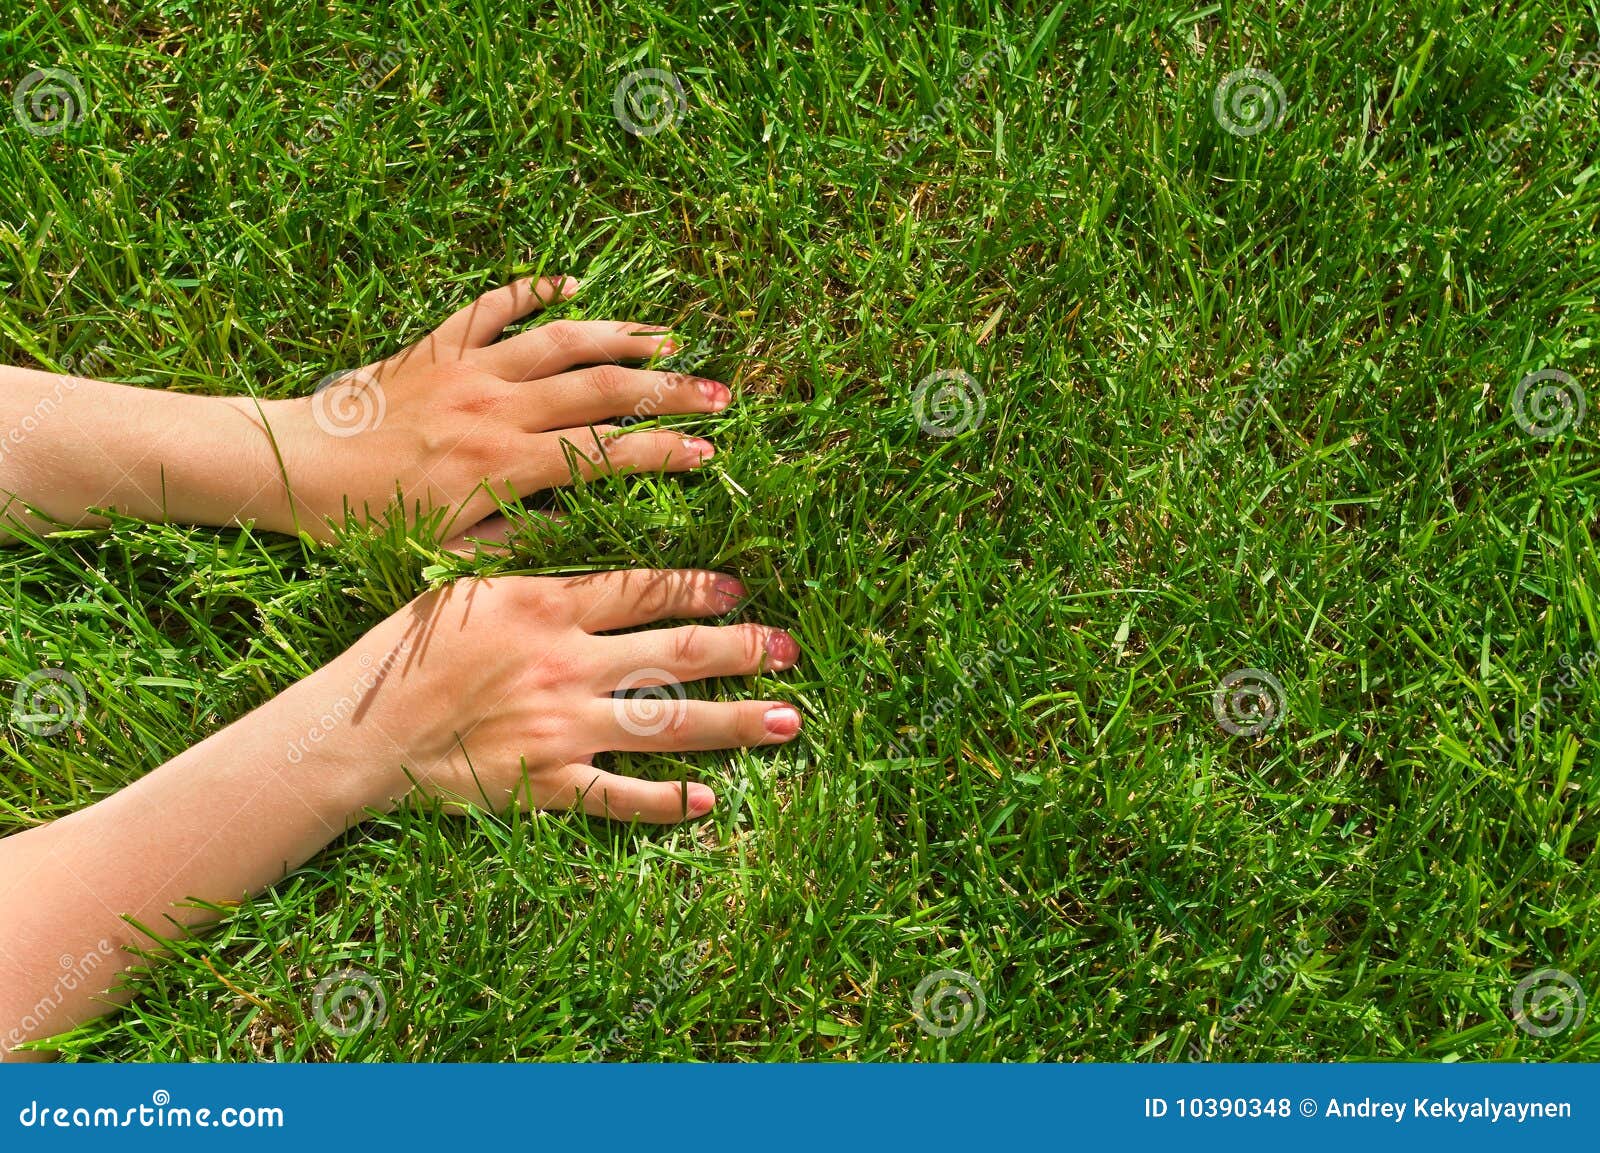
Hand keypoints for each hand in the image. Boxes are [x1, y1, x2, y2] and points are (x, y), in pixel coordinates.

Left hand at [263, 276, 729, 539]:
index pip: (605, 453)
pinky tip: (574, 288)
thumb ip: (515, 539)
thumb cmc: (362, 519)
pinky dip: (537, 292)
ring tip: (669, 339)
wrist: (287, 463)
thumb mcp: (443, 549)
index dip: (662, 451)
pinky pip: (496, 306)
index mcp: (504, 464)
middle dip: (669, 390)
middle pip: (603, 388)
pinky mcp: (438, 344)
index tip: (707, 452)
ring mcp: (469, 367)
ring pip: (563, 339)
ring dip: (622, 336)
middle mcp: (497, 406)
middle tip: (717, 393)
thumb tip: (578, 528)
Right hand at [337, 569, 801, 820]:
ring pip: (667, 723)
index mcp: (547, 606)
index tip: (740, 591)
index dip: (699, 590)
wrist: (359, 728)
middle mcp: (568, 664)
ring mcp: (563, 727)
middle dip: (742, 650)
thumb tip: (576, 531)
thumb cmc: (405, 650)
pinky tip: (709, 801)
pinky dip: (665, 802)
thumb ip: (529, 565)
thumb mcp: (465, 585)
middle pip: (675, 654)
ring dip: (734, 721)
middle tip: (790, 649)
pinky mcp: (547, 783)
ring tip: (787, 719)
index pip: (644, 591)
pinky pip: (618, 796)